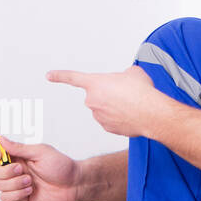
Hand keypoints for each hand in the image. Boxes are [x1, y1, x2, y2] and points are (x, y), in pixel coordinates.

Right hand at [0, 137, 80, 200]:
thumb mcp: (41, 152)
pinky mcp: (20, 197)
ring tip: (30, 182)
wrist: (74, 185)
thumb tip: (2, 140)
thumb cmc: (62, 166)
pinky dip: (16, 195)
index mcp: (18, 155)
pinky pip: (5, 198)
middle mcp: (15, 169)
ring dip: (14, 184)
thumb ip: (19, 148)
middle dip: (6, 172)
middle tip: (21, 170)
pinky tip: (29, 191)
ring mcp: (16, 183)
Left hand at [46, 66, 160, 137]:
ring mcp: (98, 116)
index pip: (72, 78)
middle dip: (109, 93)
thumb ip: (122, 75)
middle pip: (98, 94)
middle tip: (126, 93)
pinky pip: (111, 119)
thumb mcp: (132, 72)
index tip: (49, 75)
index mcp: (95, 83)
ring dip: (116, 105)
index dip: (60, 76)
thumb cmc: (142, 92)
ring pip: (105, 108)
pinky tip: (131, 115)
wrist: (151, 113)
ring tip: (132, 104)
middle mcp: (92, 100)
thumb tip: (125, 80)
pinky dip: (120, 117)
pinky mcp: (107, 128)